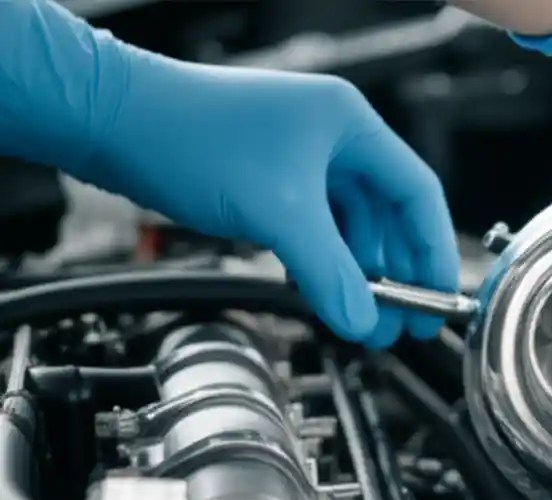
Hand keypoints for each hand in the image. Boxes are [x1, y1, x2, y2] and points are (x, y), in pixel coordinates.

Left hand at [1, 0, 456, 344]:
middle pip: (387, 214)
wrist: (110, 121)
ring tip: (365, 317)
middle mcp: (333, 137)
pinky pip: (317, 228)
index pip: (418, 193)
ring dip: (359, 273)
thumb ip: (329, 273)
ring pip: (351, 225)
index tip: (438, 298)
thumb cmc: (188, 135)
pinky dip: (326, 261)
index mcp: (351, 124)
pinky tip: (327, 291)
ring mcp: (301, 157)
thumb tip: (362, 320)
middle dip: (396, 272)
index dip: (432, 252)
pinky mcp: (270, 178)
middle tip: (403, 320)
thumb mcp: (277, 213)